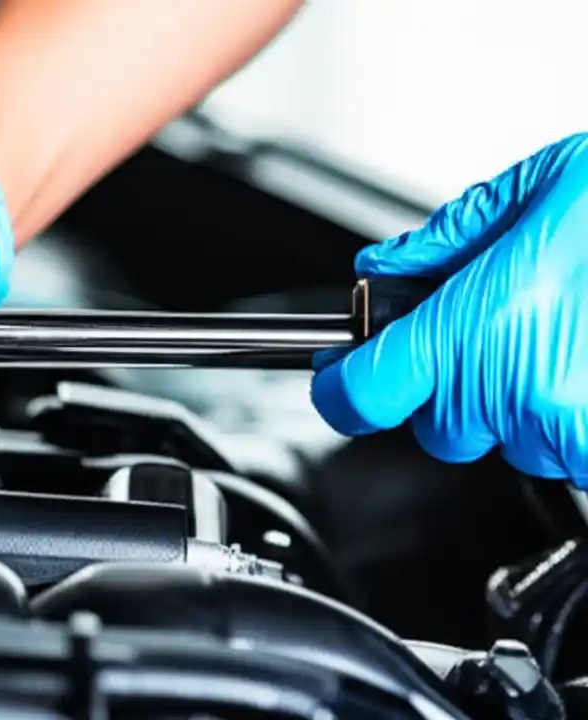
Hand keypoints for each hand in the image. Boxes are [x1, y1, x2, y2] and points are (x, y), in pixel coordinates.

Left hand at [311, 132, 587, 484]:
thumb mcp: (533, 190)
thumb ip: (445, 239)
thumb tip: (387, 267)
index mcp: (474, 328)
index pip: (364, 395)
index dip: (341, 389)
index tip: (339, 377)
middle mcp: (514, 390)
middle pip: (439, 424)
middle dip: (453, 381)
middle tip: (500, 325)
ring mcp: (567, 427)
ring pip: (506, 437)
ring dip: (519, 396)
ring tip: (568, 331)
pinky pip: (565, 446)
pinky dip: (569, 412)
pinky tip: (587, 358)